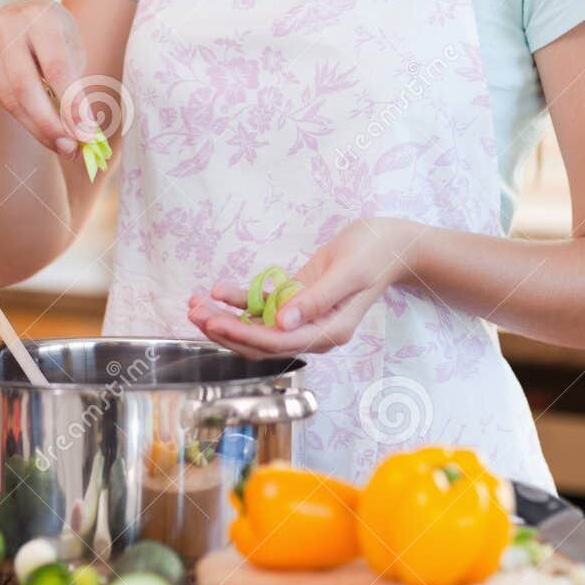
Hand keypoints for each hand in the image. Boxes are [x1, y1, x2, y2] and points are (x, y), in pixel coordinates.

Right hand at [0, 0, 98, 159]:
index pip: (56, 67)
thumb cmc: (56, 37)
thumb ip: (75, 86)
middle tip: (69, 148)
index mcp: (40, 16)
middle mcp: (6, 25)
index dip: (70, 103)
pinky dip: (22, 118)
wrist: (23, 17)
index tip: (86, 133)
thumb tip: (82, 132)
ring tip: (60, 145)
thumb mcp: (73, 50)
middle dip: (49, 123)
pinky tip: (40, 126)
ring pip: (8, 98)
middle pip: (24, 86)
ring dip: (36, 128)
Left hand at [187, 218, 425, 355]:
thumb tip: (282, 322)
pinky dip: (240, 301)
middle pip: (261, 342)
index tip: (215, 322)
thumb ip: (316, 299)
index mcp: (329, 332)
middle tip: (194, 313)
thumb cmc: (375, 252)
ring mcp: (304, 318)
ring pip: (257, 328)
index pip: (279, 342)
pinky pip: (264, 308)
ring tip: (195, 305)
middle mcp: (313, 331)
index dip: (244, 334)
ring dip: (226, 318)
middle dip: (226, 330)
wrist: (390, 241)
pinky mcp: (297, 302)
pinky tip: (219, 290)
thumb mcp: (348, 272)